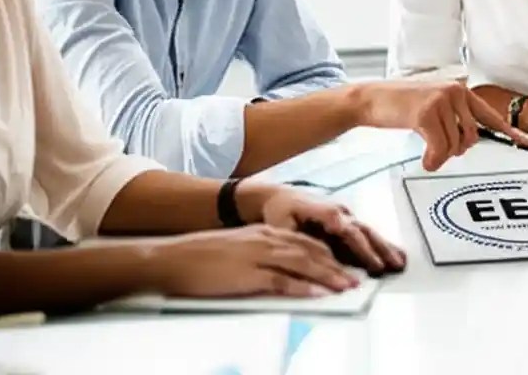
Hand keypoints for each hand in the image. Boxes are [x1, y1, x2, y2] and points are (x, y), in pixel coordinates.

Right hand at [149, 225, 360, 297]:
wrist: (171, 259)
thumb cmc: (200, 257)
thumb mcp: (238, 248)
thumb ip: (261, 254)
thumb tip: (282, 268)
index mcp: (264, 232)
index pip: (305, 242)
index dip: (328, 255)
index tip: (344, 265)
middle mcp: (266, 240)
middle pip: (311, 252)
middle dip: (336, 266)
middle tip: (355, 279)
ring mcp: (258, 255)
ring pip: (303, 264)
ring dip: (329, 277)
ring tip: (346, 287)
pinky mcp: (248, 274)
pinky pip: (282, 281)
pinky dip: (303, 288)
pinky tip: (318, 294)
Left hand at [259, 188, 405, 275]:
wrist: (281, 198)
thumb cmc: (279, 212)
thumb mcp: (281, 223)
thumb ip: (296, 236)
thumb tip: (310, 248)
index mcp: (325, 211)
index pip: (345, 228)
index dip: (358, 244)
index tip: (371, 260)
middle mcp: (341, 212)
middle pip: (363, 231)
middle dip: (378, 249)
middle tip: (390, 266)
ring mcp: (347, 217)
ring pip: (370, 233)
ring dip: (386, 248)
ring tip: (401, 263)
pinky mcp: (349, 224)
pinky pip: (369, 236)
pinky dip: (384, 246)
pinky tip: (398, 257)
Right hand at [367, 81, 527, 170]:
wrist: (371, 99)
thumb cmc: (401, 107)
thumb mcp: (433, 110)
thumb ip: (453, 121)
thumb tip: (467, 143)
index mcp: (460, 92)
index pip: (492, 117)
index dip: (513, 134)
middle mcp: (456, 92)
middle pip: (472, 138)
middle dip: (455, 150)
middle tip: (435, 149)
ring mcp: (442, 100)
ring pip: (456, 145)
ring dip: (441, 155)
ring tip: (425, 150)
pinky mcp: (427, 112)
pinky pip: (441, 148)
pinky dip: (433, 160)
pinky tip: (425, 161)